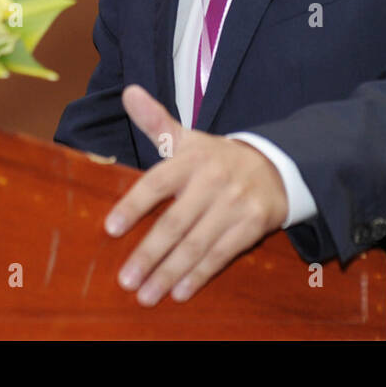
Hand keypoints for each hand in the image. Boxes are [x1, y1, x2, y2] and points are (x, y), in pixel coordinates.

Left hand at [105, 84, 288, 304]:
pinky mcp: (252, 224)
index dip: (133, 205)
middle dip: (149, 253)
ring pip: (197, 243)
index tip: (111, 228)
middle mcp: (213, 180)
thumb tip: (128, 92)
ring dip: (170, 272)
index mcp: (192, 158)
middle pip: (175, 222)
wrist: (275, 166)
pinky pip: (222, 254)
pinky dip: (200, 275)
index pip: (157, 182)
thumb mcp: (188, 138)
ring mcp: (235, 203)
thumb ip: (155, 121)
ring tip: (146, 294)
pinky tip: (180, 292)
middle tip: (126, 279)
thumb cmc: (217, 157)